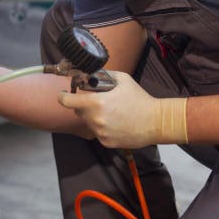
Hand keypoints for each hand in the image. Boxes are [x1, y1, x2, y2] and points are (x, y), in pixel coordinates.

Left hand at [57, 71, 187, 148]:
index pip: (68, 101)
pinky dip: (102, 127)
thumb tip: (89, 75)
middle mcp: (96, 120)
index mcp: (97, 103)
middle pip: (79, 111)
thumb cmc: (139, 98)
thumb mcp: (122, 79)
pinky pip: (97, 132)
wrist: (156, 122)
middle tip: (97, 100)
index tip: (62, 94)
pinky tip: (116, 122)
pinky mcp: (106, 143)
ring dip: (93, 116)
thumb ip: (103, 76)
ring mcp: (101, 133)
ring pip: (88, 122)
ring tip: (111, 112)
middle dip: (84, 104)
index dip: (63, 97)